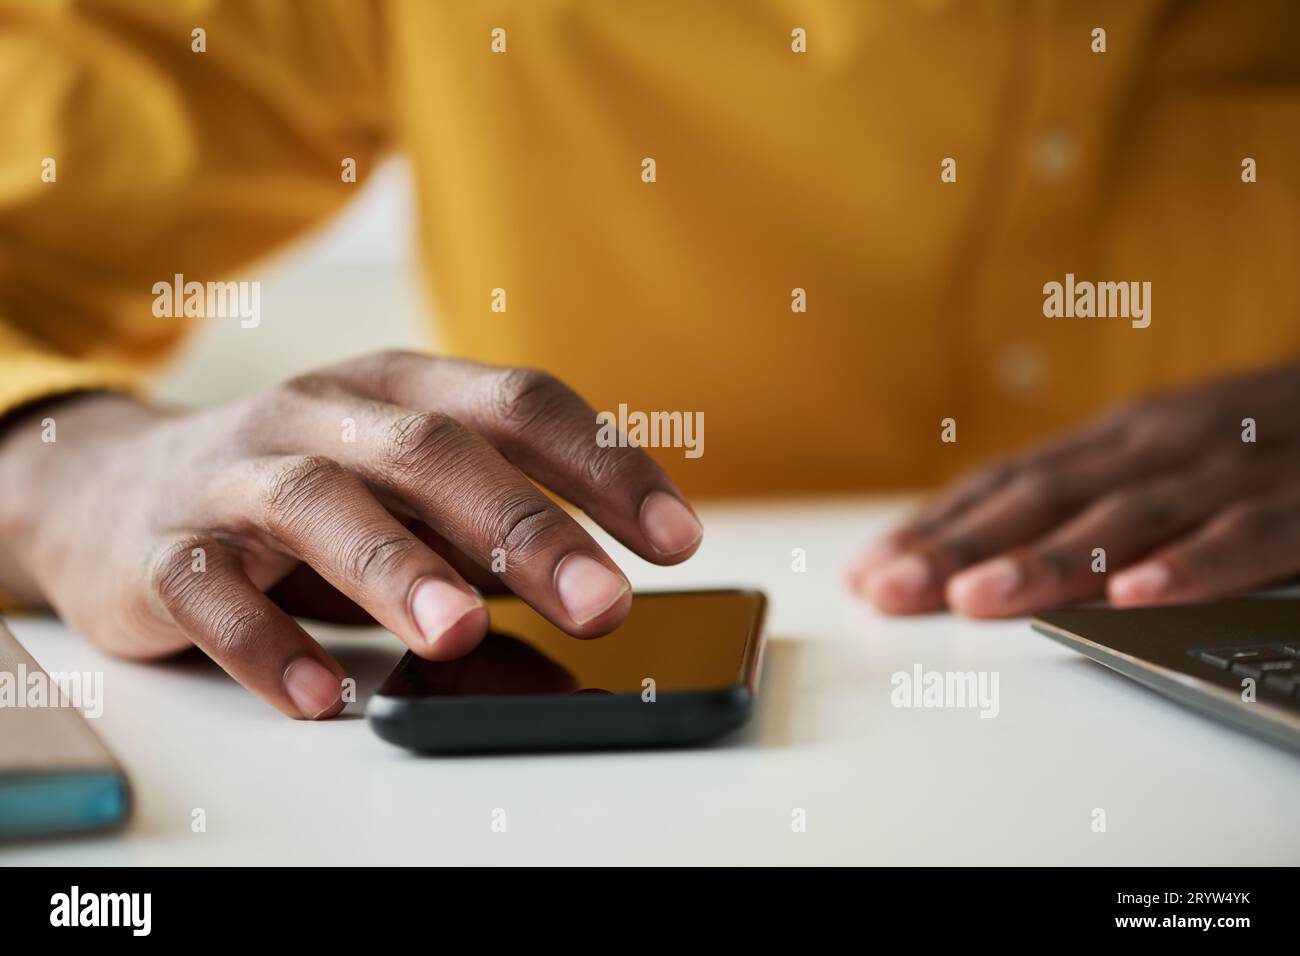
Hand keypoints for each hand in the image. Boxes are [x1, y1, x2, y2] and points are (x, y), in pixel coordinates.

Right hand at [0, 351, 701, 717]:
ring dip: (397, 568)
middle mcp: (322, 412)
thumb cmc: (304, 488)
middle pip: (430, 450)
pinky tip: (321, 697)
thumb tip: (604, 601)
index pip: (519, 403)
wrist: (112, 489)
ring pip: (318, 502)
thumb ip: (488, 525)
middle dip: (522, 527)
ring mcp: (237, 475)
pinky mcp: (162, 549)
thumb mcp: (401, 481)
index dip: (604, 465)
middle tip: (601, 604)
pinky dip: (265, 643)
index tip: (677, 540)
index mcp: (399, 386)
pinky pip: (209, 593)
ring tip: (461, 635)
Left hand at [849, 364, 1299, 616]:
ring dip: (1046, 560)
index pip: (1004, 483)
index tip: (866, 569)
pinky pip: (1245, 537)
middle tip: (886, 588)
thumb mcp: (1163, 451)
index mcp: (1117, 438)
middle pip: (1040, 499)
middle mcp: (1158, 444)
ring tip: (976, 598)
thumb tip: (993, 543)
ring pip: (1123, 517)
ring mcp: (1228, 469)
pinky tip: (1135, 597)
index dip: (934, 526)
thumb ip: (1089, 494)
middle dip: (957, 546)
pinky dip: (1191, 566)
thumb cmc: (1263, 432)